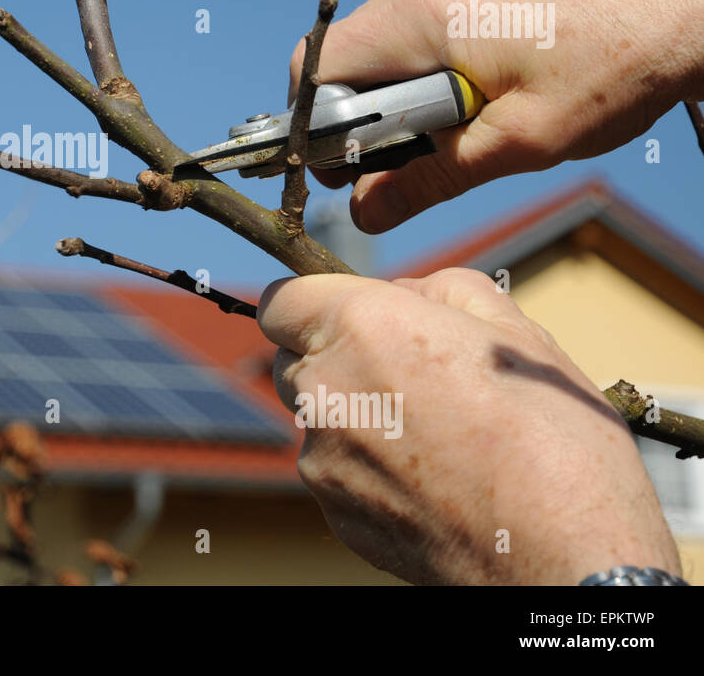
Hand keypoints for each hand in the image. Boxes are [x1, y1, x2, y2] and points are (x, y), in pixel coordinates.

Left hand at [257, 267, 681, 584]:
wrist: (567, 556)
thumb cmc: (554, 438)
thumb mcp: (515, 331)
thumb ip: (446, 292)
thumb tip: (411, 293)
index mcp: (361, 328)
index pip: (281, 300)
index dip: (315, 302)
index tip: (352, 314)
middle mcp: (325, 391)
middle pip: (295, 359)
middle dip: (336, 356)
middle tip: (409, 373)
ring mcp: (323, 459)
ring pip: (317, 418)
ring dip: (354, 414)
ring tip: (435, 434)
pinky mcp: (337, 515)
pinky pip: (336, 472)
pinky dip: (368, 469)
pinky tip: (433, 480)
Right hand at [289, 0, 703, 232]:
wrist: (698, 0)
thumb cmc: (621, 65)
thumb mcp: (518, 142)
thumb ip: (430, 178)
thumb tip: (366, 211)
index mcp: (423, 10)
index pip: (317, 68)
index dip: (317, 129)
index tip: (348, 171)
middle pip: (348, 54)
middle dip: (365, 114)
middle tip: (414, 158)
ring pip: (385, 39)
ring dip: (402, 91)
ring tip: (467, 122)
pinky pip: (421, 19)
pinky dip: (430, 63)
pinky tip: (485, 89)